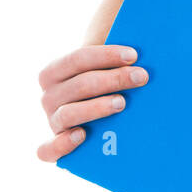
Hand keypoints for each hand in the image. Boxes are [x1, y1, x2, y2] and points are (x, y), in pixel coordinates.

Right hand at [37, 45, 148, 161]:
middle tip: (141, 77)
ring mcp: (52, 121)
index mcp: (55, 72)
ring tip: (122, 103)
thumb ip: (117, 59)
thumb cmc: (107, 87)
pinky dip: (62, 144)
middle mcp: (49, 96)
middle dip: (112, 79)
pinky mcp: (54, 147)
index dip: (105, 55)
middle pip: (80, 85)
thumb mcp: (107, 70)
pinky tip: (82, 135)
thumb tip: (143, 41)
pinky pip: (48, 150)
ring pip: (69, 113)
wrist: (99, 121)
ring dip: (96, 107)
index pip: (78, 59)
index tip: (134, 55)